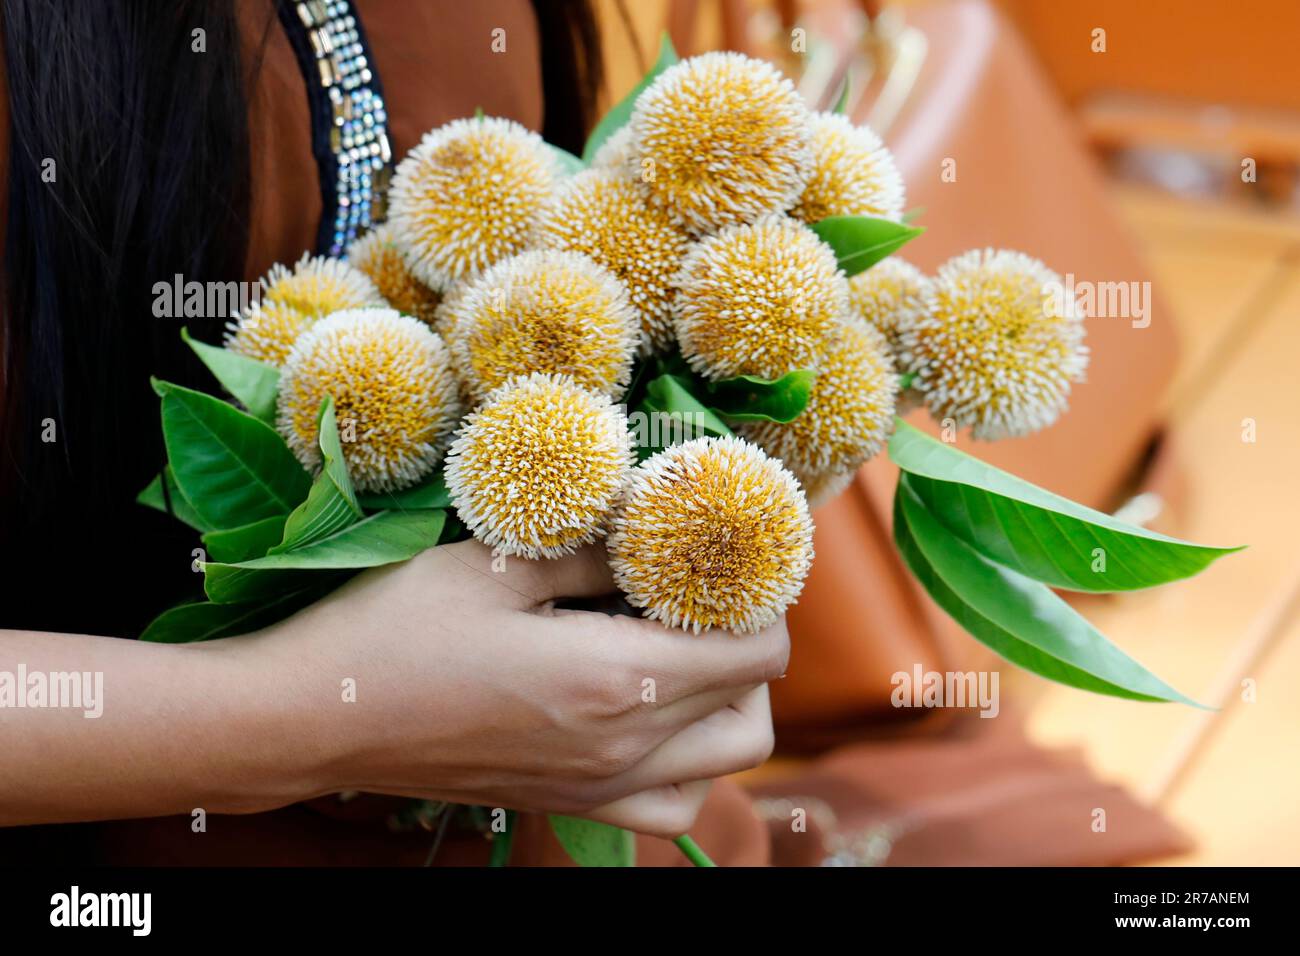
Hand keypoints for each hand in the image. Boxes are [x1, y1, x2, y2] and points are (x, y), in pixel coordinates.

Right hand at [248, 540, 787, 837]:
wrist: (318, 717)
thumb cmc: (397, 627)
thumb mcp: (499, 562)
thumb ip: (595, 550)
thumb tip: (658, 525)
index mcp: (616, 678)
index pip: (757, 654)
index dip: (758, 603)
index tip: (722, 563)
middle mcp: (624, 746)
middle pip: (753, 712)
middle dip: (747, 650)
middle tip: (700, 598)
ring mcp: (598, 787)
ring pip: (722, 765)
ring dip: (724, 709)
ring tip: (676, 652)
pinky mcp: (568, 803)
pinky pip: (668, 805)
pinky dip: (684, 765)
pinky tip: (642, 714)